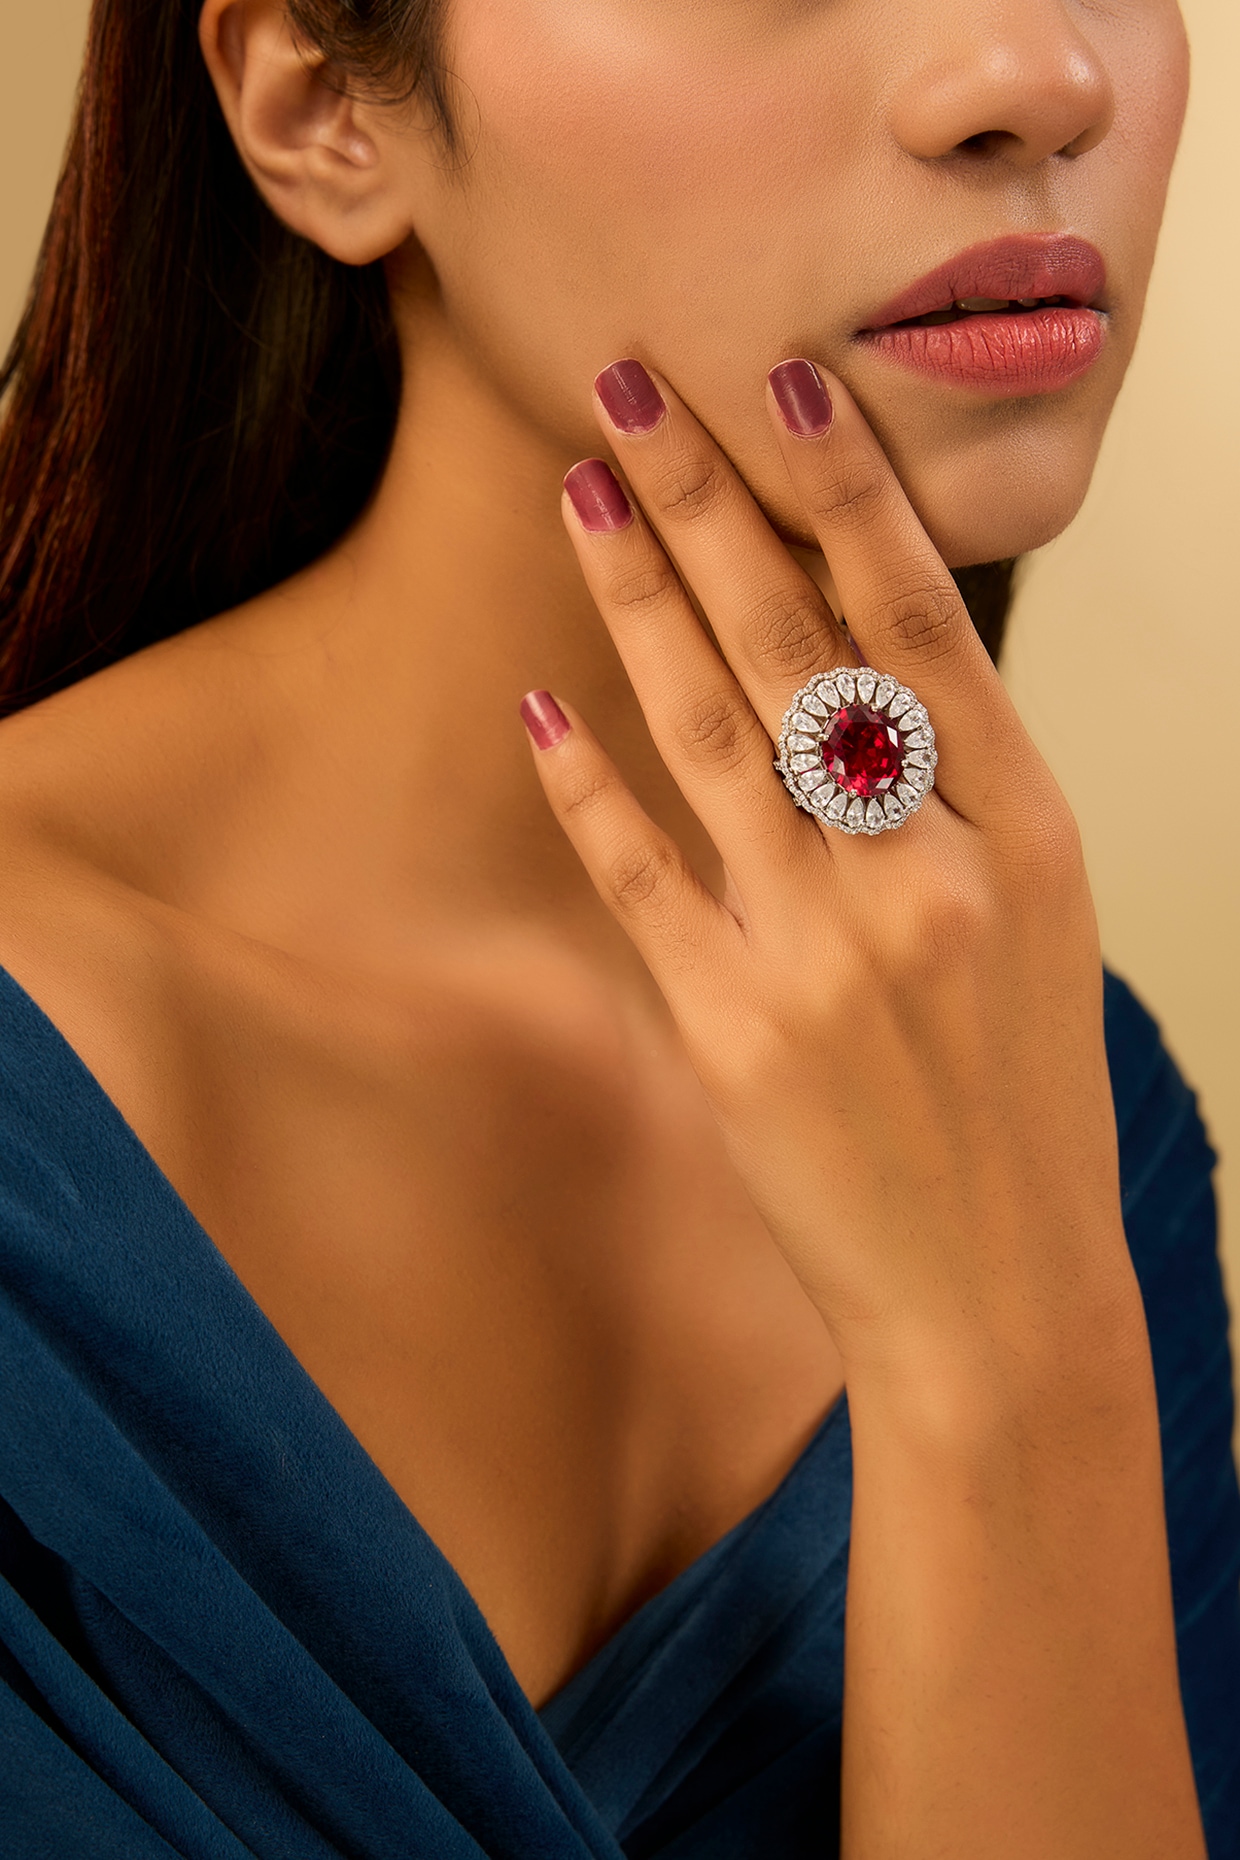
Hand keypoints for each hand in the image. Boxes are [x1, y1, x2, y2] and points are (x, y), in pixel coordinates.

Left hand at [523, 359, 1200, 1858]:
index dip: (842, 492)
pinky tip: (543, 707)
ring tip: (582, 493)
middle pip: (799, 646)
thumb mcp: (1041, 916)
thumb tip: (854, 651)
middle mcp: (929, 872)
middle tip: (632, 386)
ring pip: (713, 733)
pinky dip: (591, 788)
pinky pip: (648, 878)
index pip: (919, 622)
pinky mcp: (737, 1030)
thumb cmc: (1021, 1096)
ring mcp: (828, 951)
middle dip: (709, 500)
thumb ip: (958, 787)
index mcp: (1025, 829)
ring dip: (637, 599)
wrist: (1001, 1292)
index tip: (777, 385)